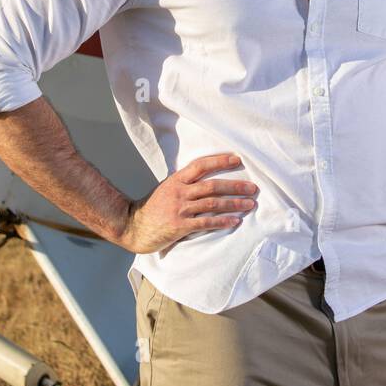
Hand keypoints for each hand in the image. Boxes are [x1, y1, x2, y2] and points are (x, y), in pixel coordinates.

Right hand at [113, 153, 257, 255]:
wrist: (132, 226)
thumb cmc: (152, 208)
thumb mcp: (166, 189)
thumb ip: (185, 184)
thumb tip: (206, 177)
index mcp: (176, 180)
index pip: (200, 165)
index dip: (219, 161)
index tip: (237, 159)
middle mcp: (179, 192)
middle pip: (212, 185)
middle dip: (235, 186)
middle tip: (253, 187)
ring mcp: (179, 209)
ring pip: (212, 203)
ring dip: (233, 204)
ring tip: (250, 204)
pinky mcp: (179, 226)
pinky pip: (205, 222)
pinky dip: (222, 221)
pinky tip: (235, 222)